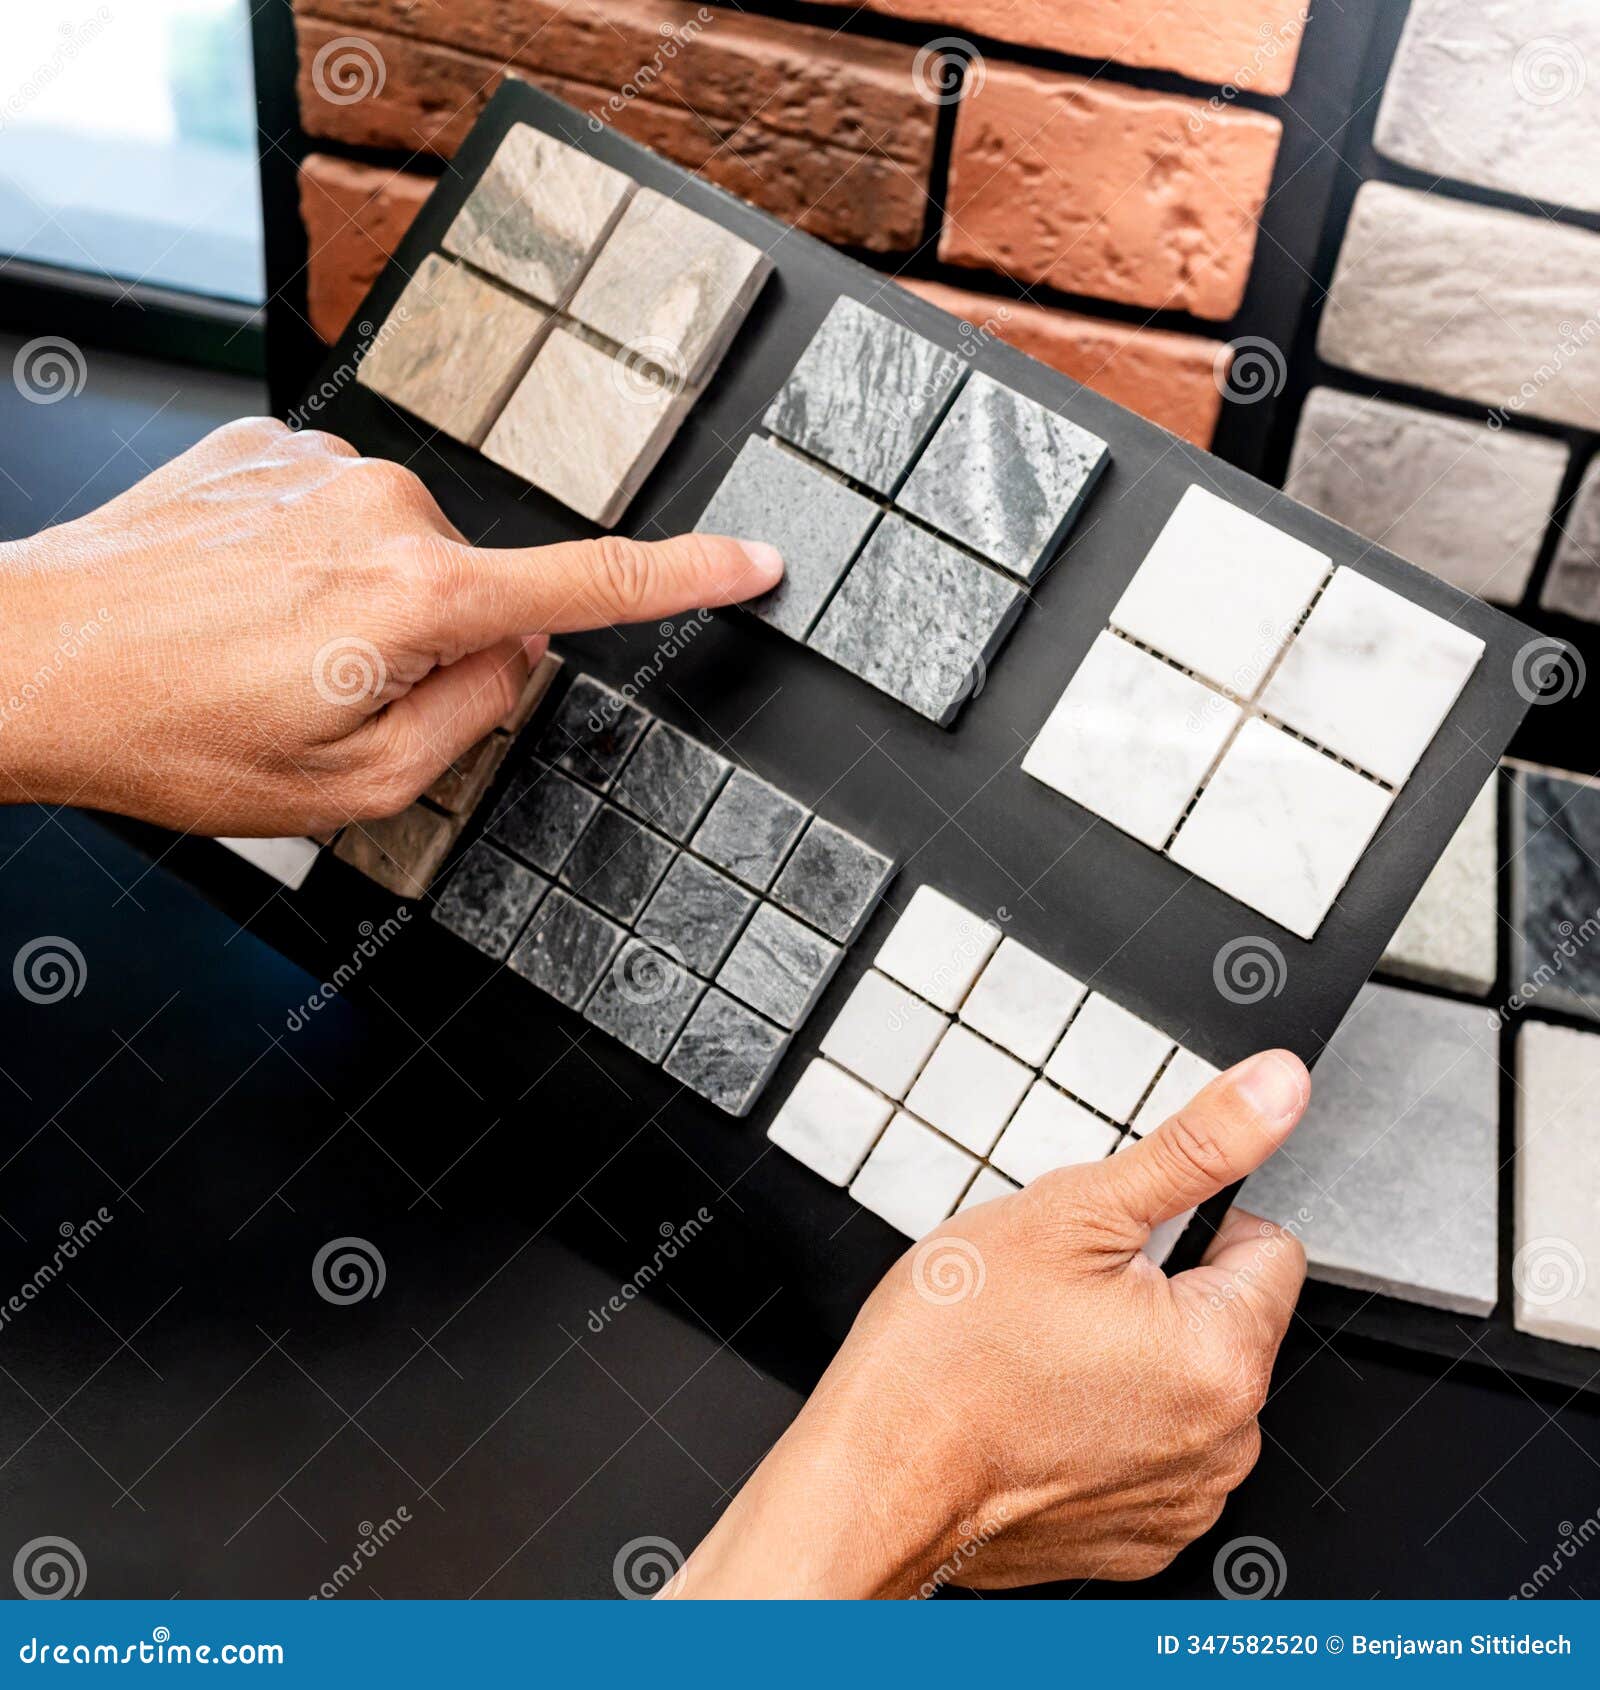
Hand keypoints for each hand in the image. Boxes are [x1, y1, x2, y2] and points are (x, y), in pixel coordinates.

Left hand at [0, 418, 779, 834]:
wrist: (26, 660)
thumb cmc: (174, 736)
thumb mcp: (354, 788)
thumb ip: (472, 720)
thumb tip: (518, 658)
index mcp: (417, 600)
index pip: (590, 586)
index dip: (686, 578)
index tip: (754, 559)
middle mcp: (381, 510)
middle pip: (476, 590)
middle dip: (434, 649)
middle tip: (326, 700)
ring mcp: (319, 467)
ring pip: (403, 553)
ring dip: (363, 610)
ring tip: (262, 656)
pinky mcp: (265, 446)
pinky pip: (335, 515)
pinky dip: (308, 566)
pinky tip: (237, 604)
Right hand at [676, 1050, 1308, 1597]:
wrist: (878, 1472)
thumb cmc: (953, 1353)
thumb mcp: (1072, 1210)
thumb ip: (1194, 1146)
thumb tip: (1276, 1090)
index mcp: (1224, 1355)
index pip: (1268, 1249)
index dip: (1190, 1224)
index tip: (1119, 1242)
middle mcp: (1225, 1442)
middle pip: (1224, 1317)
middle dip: (1159, 1291)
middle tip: (1066, 1293)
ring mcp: (1182, 1498)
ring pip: (1186, 1384)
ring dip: (1136, 1359)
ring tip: (1045, 1350)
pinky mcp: (1139, 1537)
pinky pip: (1152, 1450)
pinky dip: (1110, 1423)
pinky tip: (1043, 1404)